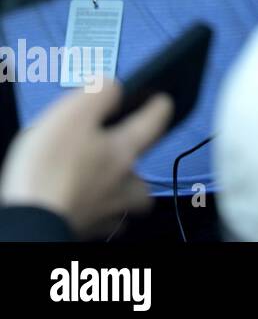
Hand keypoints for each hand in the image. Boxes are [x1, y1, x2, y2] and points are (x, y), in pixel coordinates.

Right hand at [0, 83, 170, 236]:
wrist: (32, 221)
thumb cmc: (51, 169)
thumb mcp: (73, 115)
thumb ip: (100, 93)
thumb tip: (115, 88)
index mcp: (123, 151)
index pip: (153, 123)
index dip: (159, 107)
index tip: (163, 100)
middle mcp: (123, 183)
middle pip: (143, 173)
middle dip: (137, 164)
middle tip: (121, 154)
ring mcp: (106, 211)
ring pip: (127, 201)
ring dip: (120, 191)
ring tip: (101, 183)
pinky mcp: (86, 230)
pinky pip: (102, 222)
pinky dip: (96, 213)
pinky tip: (82, 205)